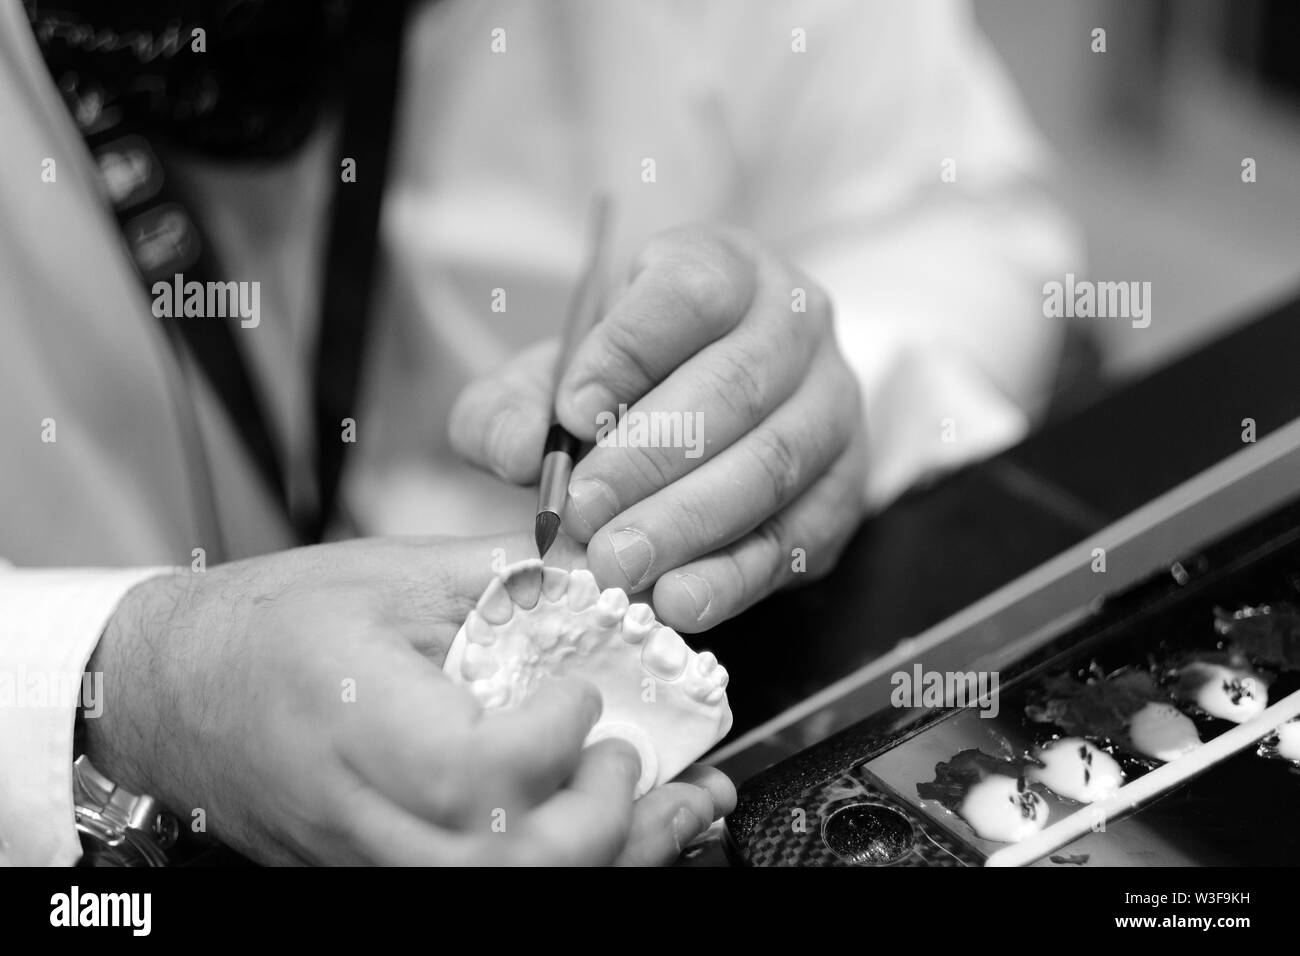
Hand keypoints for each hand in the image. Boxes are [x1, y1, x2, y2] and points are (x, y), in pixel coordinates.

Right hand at [85, 535, 733, 864]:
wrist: (171, 692)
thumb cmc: (266, 627)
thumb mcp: (382, 575)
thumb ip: (499, 576)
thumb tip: (601, 573)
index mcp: (358, 724)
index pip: (476, 774)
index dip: (553, 741)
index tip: (581, 693)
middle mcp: (364, 815)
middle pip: (508, 864)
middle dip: (603, 819)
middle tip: (626, 755)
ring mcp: (371, 861)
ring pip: (509, 893)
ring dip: (617, 856)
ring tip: (679, 807)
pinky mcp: (381, 875)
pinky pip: (490, 889)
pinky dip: (572, 864)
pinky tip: (625, 829)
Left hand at [451, 224, 866, 631]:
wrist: (714, 410)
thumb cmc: (628, 383)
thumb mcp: (560, 371)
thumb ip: (513, 402)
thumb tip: (510, 450)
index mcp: (728, 267)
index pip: (692, 292)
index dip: (629, 352)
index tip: (571, 413)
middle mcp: (797, 324)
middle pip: (736, 385)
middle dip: (651, 458)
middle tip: (583, 513)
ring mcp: (833, 406)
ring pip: (773, 463)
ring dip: (689, 522)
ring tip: (618, 566)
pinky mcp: (844, 488)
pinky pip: (799, 536)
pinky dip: (735, 575)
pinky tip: (678, 600)